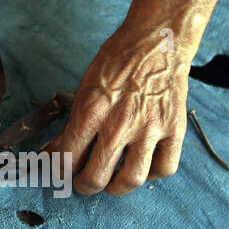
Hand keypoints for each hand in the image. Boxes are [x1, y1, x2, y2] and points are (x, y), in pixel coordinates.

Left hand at [51, 14, 193, 195]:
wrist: (157, 41)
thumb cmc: (118, 61)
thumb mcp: (85, 88)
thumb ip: (73, 124)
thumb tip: (53, 153)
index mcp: (92, 111)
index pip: (67, 159)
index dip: (61, 172)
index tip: (63, 172)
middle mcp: (120, 124)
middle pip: (96, 178)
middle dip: (84, 186)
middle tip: (85, 183)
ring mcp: (150, 128)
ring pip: (131, 180)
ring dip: (117, 187)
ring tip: (112, 182)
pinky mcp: (174, 129)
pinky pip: (164, 168)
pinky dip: (152, 173)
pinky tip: (143, 164)